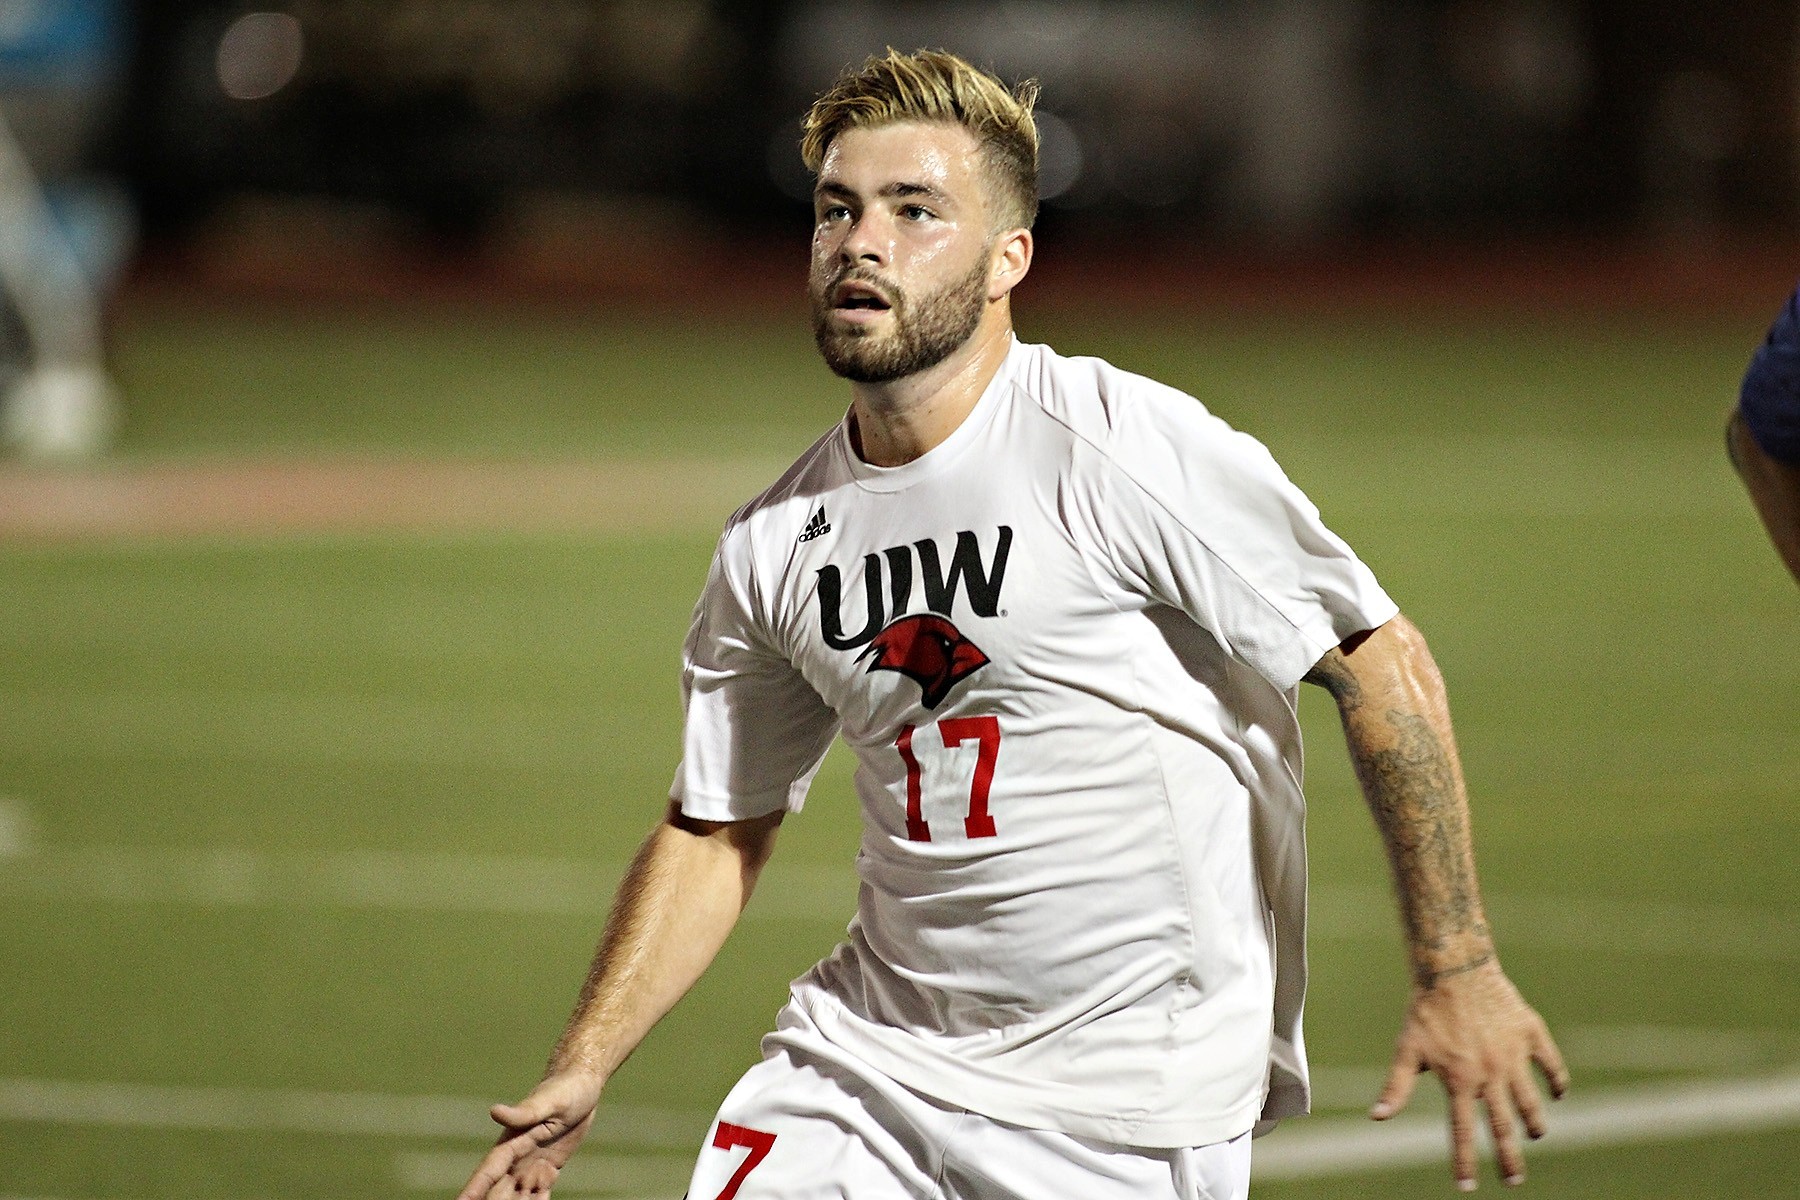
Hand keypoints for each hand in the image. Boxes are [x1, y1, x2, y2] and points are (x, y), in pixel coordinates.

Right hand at [456, 1071, 601, 1199]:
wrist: (582, 1085)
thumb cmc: (565, 1090)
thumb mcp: (548, 1101)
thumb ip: (523, 1113)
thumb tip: (494, 1111)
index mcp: (512, 1141)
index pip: (489, 1171)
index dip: (474, 1189)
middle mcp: (517, 1156)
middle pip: (500, 1189)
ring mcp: (532, 1163)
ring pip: (518, 1194)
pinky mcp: (549, 1167)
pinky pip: (539, 1192)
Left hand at [1369, 960, 1568, 1190]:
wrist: (1454, 967)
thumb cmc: (1426, 1010)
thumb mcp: (1407, 1049)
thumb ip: (1395, 1085)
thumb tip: (1377, 1117)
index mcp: (1459, 1080)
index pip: (1461, 1132)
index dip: (1464, 1161)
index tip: (1467, 1187)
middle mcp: (1490, 1073)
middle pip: (1503, 1126)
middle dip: (1509, 1159)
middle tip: (1514, 1181)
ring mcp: (1514, 1055)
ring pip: (1531, 1101)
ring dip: (1534, 1123)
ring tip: (1534, 1136)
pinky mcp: (1531, 1033)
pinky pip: (1551, 1064)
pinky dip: (1557, 1082)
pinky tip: (1557, 1095)